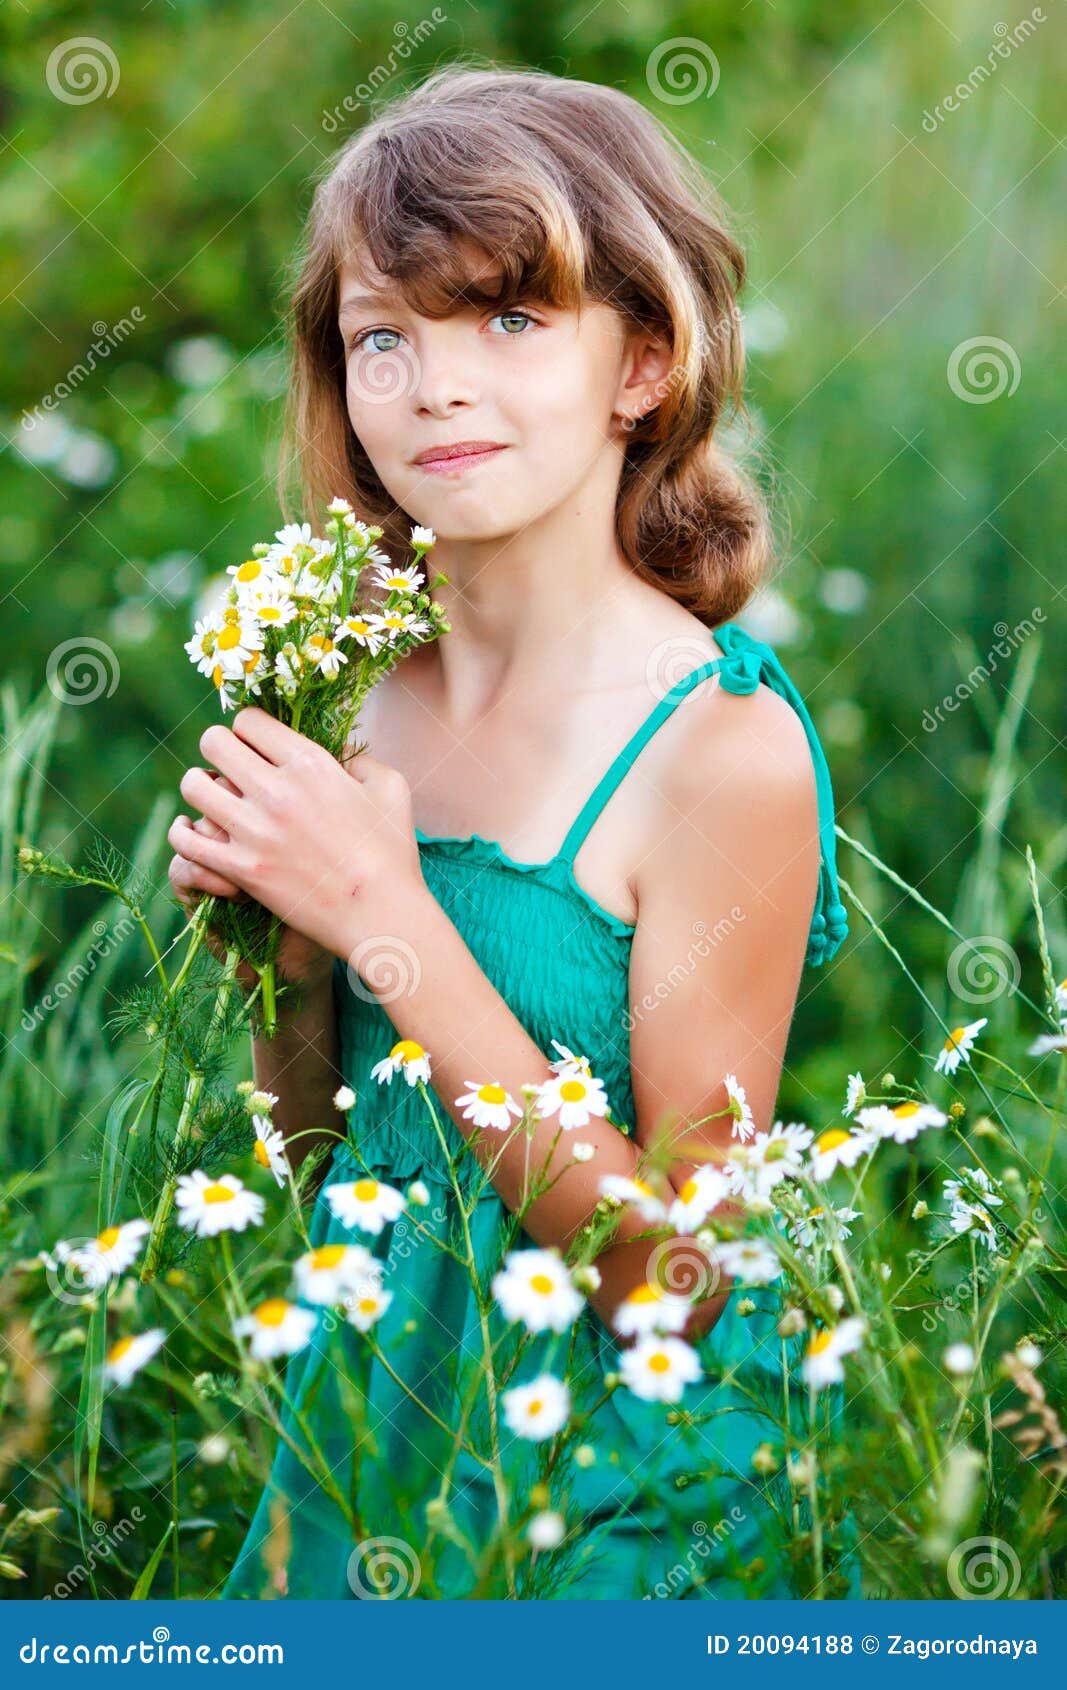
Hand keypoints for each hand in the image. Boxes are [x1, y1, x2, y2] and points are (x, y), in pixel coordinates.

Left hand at [167, 708, 427, 964]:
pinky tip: (191, 832)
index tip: (255, 745)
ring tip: (212, 799)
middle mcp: (276, 790)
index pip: (250, 720)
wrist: (381, 914)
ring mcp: (255, 831)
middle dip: (218, 749)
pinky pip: (187, 841)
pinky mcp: (241, 870)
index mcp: (311, 763)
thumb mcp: (391, 788)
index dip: (249, 729)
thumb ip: (359, 760)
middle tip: (229, 767)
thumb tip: (334, 753)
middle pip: (213, 742)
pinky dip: (182, 834)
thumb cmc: (394, 852)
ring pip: (193, 786)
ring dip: (200, 787)